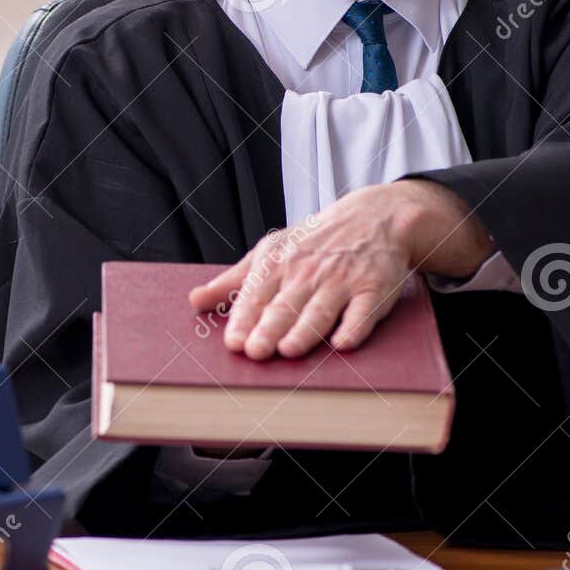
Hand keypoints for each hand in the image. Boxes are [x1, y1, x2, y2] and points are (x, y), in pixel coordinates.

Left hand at [186, 179, 492, 360]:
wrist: (374, 217)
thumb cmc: (314, 242)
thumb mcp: (270, 252)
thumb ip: (232, 281)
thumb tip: (195, 301)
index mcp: (279, 264)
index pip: (257, 295)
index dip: (244, 319)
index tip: (232, 342)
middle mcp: (309, 272)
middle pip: (285, 306)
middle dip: (269, 328)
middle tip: (255, 351)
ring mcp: (342, 280)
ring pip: (320, 310)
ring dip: (305, 330)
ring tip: (289, 350)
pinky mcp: (374, 288)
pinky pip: (363, 311)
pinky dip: (354, 327)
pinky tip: (343, 343)